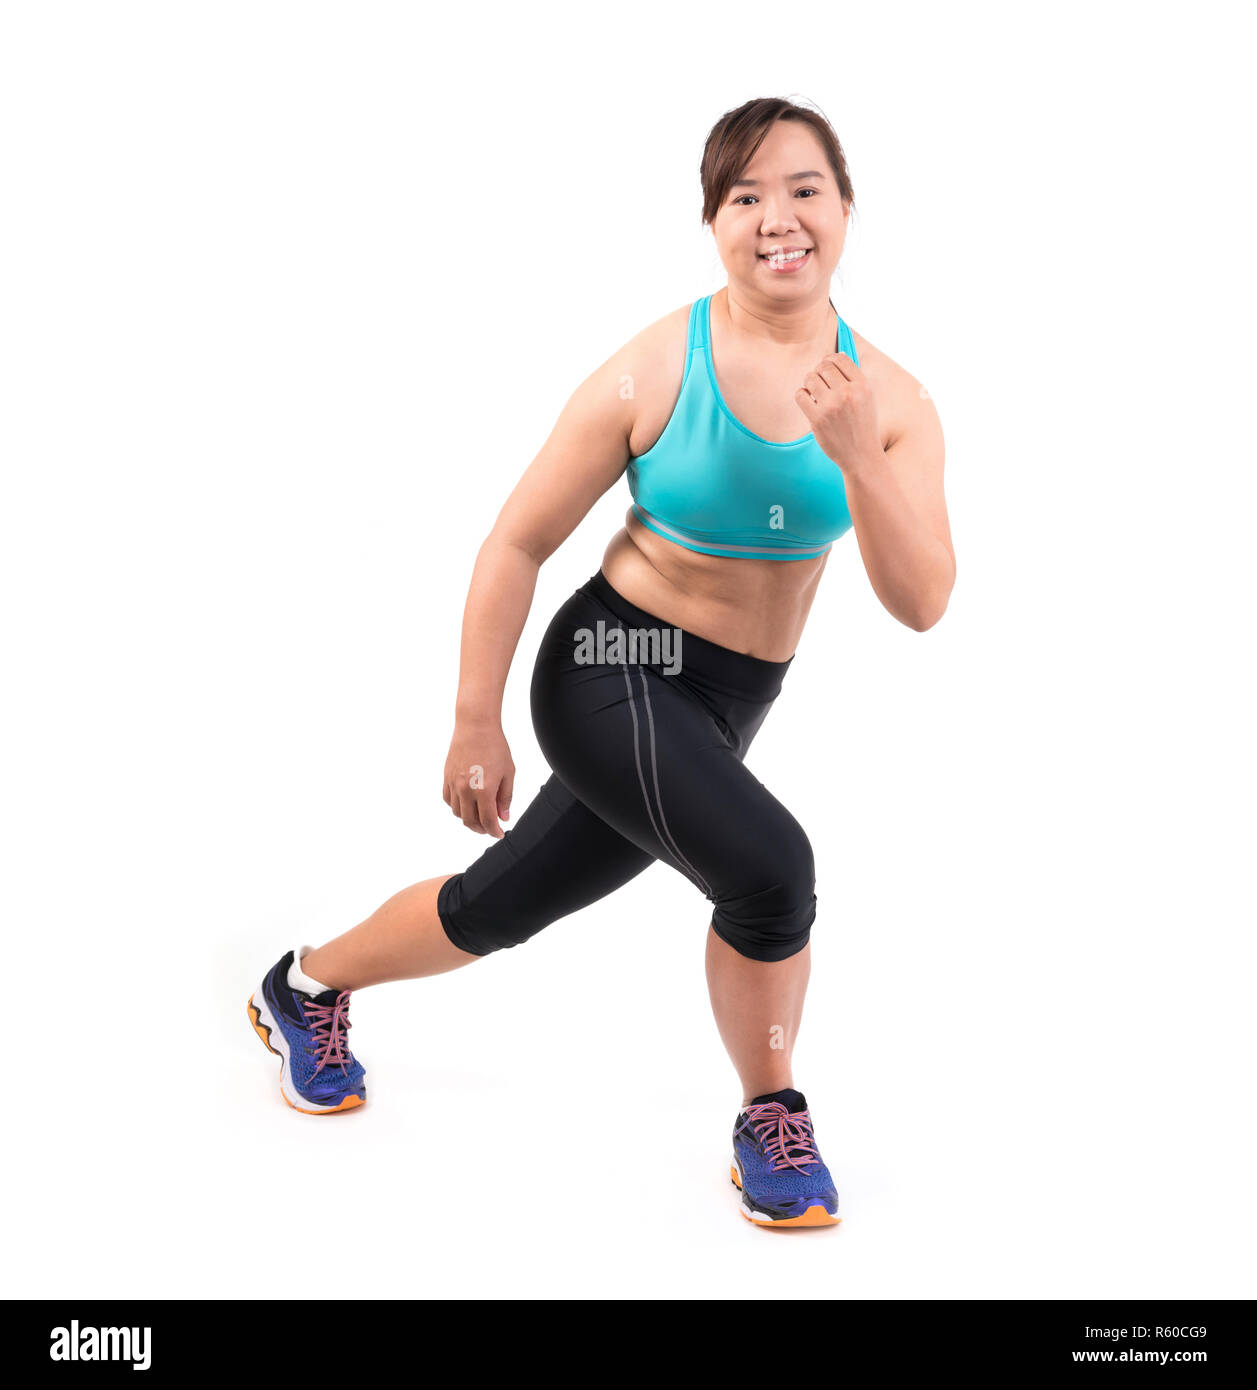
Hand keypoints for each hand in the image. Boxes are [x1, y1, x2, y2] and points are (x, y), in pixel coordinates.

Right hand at [443, 718, 514, 837]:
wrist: (475, 726)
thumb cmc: (495, 746)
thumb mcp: (508, 773)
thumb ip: (505, 797)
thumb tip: (503, 817)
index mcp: (484, 790)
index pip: (488, 821)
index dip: (494, 831)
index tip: (499, 833)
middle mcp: (466, 789)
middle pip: (470, 821)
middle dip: (482, 829)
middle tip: (490, 828)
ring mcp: (454, 784)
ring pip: (458, 813)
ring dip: (468, 819)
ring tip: (479, 816)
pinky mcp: (446, 777)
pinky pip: (448, 800)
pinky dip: (456, 807)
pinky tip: (466, 804)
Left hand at [795, 352, 881, 474]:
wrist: (861, 455)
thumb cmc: (862, 425)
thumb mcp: (867, 398)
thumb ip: (854, 378)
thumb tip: (838, 355)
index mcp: (862, 386)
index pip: (840, 358)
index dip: (831, 360)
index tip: (827, 368)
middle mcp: (847, 393)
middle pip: (823, 366)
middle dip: (819, 371)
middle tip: (820, 382)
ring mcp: (831, 406)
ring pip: (810, 378)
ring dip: (809, 382)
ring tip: (814, 392)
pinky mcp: (817, 419)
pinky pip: (800, 395)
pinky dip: (801, 394)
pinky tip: (808, 401)